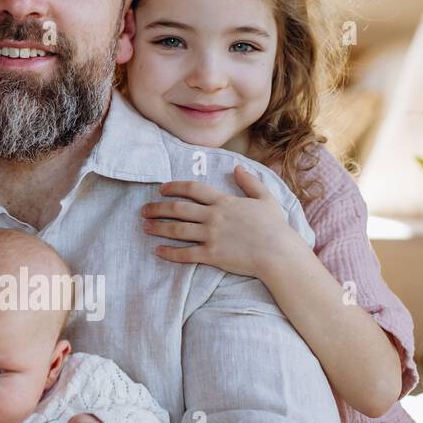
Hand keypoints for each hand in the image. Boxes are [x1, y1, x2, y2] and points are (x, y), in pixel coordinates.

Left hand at [141, 164, 291, 277]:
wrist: (278, 253)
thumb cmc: (275, 227)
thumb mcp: (266, 198)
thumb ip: (250, 182)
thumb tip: (238, 167)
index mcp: (224, 202)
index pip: (193, 189)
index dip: (175, 187)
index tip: (161, 189)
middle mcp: (214, 216)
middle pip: (179, 209)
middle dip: (158, 208)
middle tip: (144, 210)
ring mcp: (211, 236)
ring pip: (177, 230)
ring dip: (159, 227)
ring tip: (145, 227)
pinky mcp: (212, 255)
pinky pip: (185, 254)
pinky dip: (169, 252)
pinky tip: (158, 251)